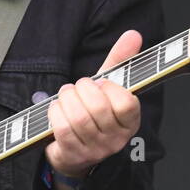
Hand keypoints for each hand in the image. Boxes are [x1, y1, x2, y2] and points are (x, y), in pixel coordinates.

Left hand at [43, 30, 142, 178]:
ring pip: (78, 117)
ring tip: (67, 96)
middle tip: (77, 87)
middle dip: (82, 89)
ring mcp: (94, 149)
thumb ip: (120, 62)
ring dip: (66, 99)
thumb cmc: (94, 115)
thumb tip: (133, 34)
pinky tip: (56, 109)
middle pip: (98, 107)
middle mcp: (116, 138)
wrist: (75, 150)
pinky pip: (62, 128)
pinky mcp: (73, 154)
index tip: (101, 84)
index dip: (109, 88)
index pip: (126, 103)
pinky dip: (55, 112)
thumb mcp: (108, 88)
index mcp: (130, 121)